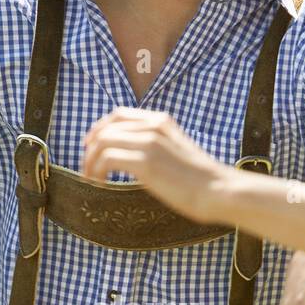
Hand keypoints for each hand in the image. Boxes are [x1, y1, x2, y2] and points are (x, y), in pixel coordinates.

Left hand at [82, 107, 229, 222]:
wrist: (217, 190)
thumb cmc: (200, 180)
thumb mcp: (176, 152)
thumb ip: (156, 147)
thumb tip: (131, 159)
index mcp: (161, 121)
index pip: (119, 114)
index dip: (99, 128)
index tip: (90, 146)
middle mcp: (153, 125)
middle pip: (106, 128)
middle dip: (91, 148)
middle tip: (87, 168)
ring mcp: (149, 141)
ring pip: (103, 142)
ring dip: (91, 162)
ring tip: (92, 179)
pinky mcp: (145, 161)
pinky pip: (107, 159)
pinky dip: (97, 172)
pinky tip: (100, 185)